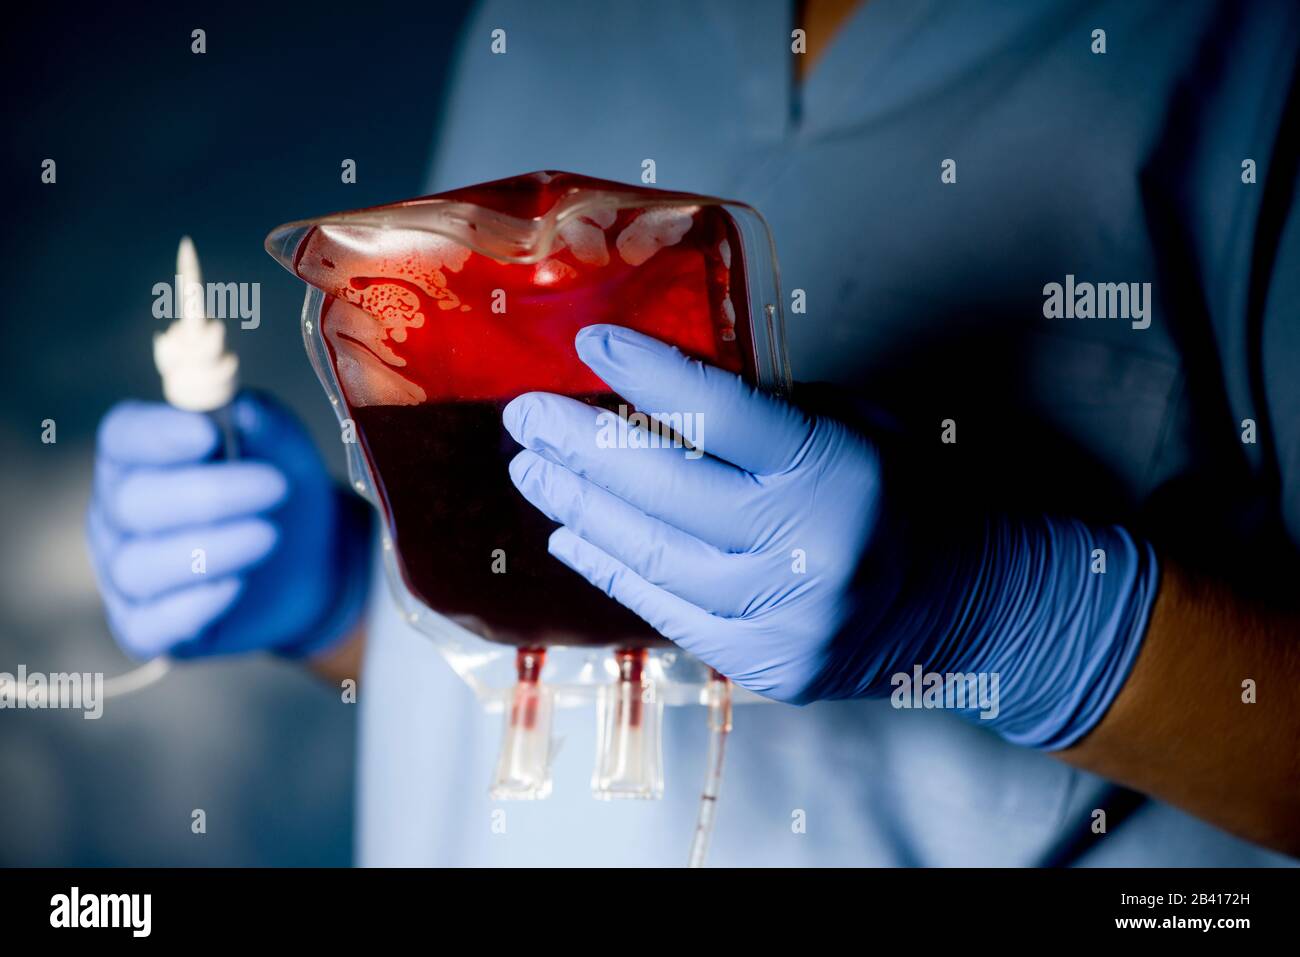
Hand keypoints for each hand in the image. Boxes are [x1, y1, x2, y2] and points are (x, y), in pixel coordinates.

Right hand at [87, 392, 369, 659]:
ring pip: (140, 566)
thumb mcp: (284, 448)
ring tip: (268, 537)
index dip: (158, 436)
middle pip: (133, 501)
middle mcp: (118, 512)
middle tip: (274, 487)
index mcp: (138, 455)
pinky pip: (149, 624)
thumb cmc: (280, 492)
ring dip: (210, 550)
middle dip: (208, 494)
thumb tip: (242, 408)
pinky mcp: (143, 626)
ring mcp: (124, 572)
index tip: (208, 435)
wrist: (308, 562)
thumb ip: (264, 421)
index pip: (123, 437)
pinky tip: (235, 587)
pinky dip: (191, 607)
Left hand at [504, 325, 1157, 749]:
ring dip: (580, 510)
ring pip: (653, 558)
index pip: (722, 413)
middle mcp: (809, 549)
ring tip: (532, 471)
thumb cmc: (909, 497)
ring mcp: (785, 618)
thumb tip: (659, 393)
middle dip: (582, 446)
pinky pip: (668, 615)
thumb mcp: (856, 429)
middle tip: (527, 415)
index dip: (647, 373)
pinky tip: (569, 539)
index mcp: (837, 472)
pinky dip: (611, 572)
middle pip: (666, 489)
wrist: (975, 605)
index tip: (591, 341)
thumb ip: (767, 416)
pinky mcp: (768, 665)